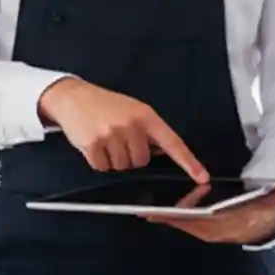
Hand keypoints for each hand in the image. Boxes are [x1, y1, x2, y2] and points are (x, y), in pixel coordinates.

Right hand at [38, 77, 208, 182]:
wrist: (73, 97)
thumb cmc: (104, 104)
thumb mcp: (132, 110)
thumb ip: (149, 130)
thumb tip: (164, 153)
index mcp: (146, 116)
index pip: (173, 143)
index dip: (189, 162)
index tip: (202, 177)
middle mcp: (131, 125)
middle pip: (141, 161)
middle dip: (130, 155)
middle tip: (118, 137)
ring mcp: (112, 135)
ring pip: (123, 167)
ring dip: (114, 158)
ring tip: (105, 138)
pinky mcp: (93, 145)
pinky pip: (103, 167)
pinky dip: (99, 161)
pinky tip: (94, 143)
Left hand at [140, 173, 274, 244]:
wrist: (258, 226)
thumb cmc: (261, 211)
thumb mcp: (274, 200)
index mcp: (229, 224)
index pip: (210, 219)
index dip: (195, 210)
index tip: (182, 204)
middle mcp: (214, 231)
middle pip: (189, 222)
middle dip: (172, 213)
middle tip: (151, 205)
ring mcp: (203, 232)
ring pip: (181, 224)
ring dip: (164, 216)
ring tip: (144, 206)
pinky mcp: (196, 228)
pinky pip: (178, 223)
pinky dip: (165, 217)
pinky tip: (149, 210)